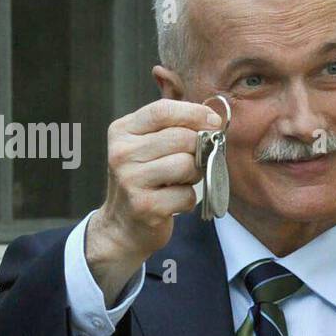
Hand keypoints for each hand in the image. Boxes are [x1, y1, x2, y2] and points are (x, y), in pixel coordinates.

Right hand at [85, 99, 220, 303]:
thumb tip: (213, 120)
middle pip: (181, 138)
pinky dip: (188, 200)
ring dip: (195, 175)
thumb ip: (173, 129)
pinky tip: (173, 202)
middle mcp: (121, 153)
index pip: (162, 110)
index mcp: (122, 131)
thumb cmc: (145, 181)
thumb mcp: (148, 147)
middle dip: (198, 150)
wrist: (122, 225)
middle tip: (193, 162)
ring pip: (186, 165)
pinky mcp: (144, 206)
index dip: (194, 113)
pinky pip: (187, 195)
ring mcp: (130, 180)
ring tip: (181, 182)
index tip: (213, 121)